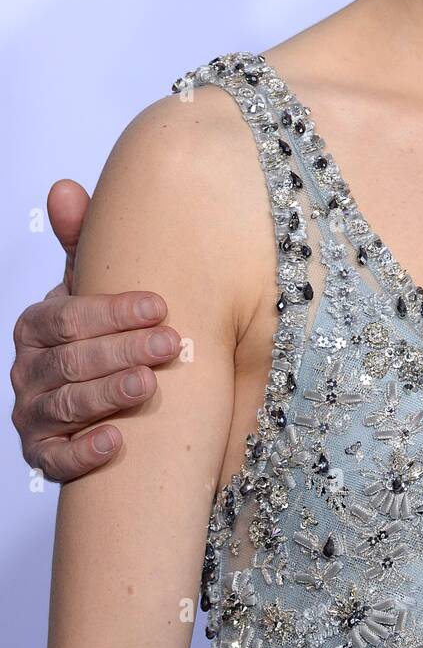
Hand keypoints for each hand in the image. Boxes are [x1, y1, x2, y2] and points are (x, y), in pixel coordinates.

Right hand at [10, 179, 182, 482]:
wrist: (100, 393)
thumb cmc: (99, 332)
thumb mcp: (91, 286)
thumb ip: (81, 240)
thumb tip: (65, 188)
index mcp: (37, 325)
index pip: (69, 316)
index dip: (113, 311)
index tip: (159, 306)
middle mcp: (28, 370)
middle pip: (70, 360)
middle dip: (121, 350)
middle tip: (168, 344)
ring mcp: (33, 415)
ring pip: (66, 405)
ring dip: (108, 393)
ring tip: (148, 385)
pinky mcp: (44, 455)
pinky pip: (57, 459)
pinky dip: (84, 452)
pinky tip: (116, 440)